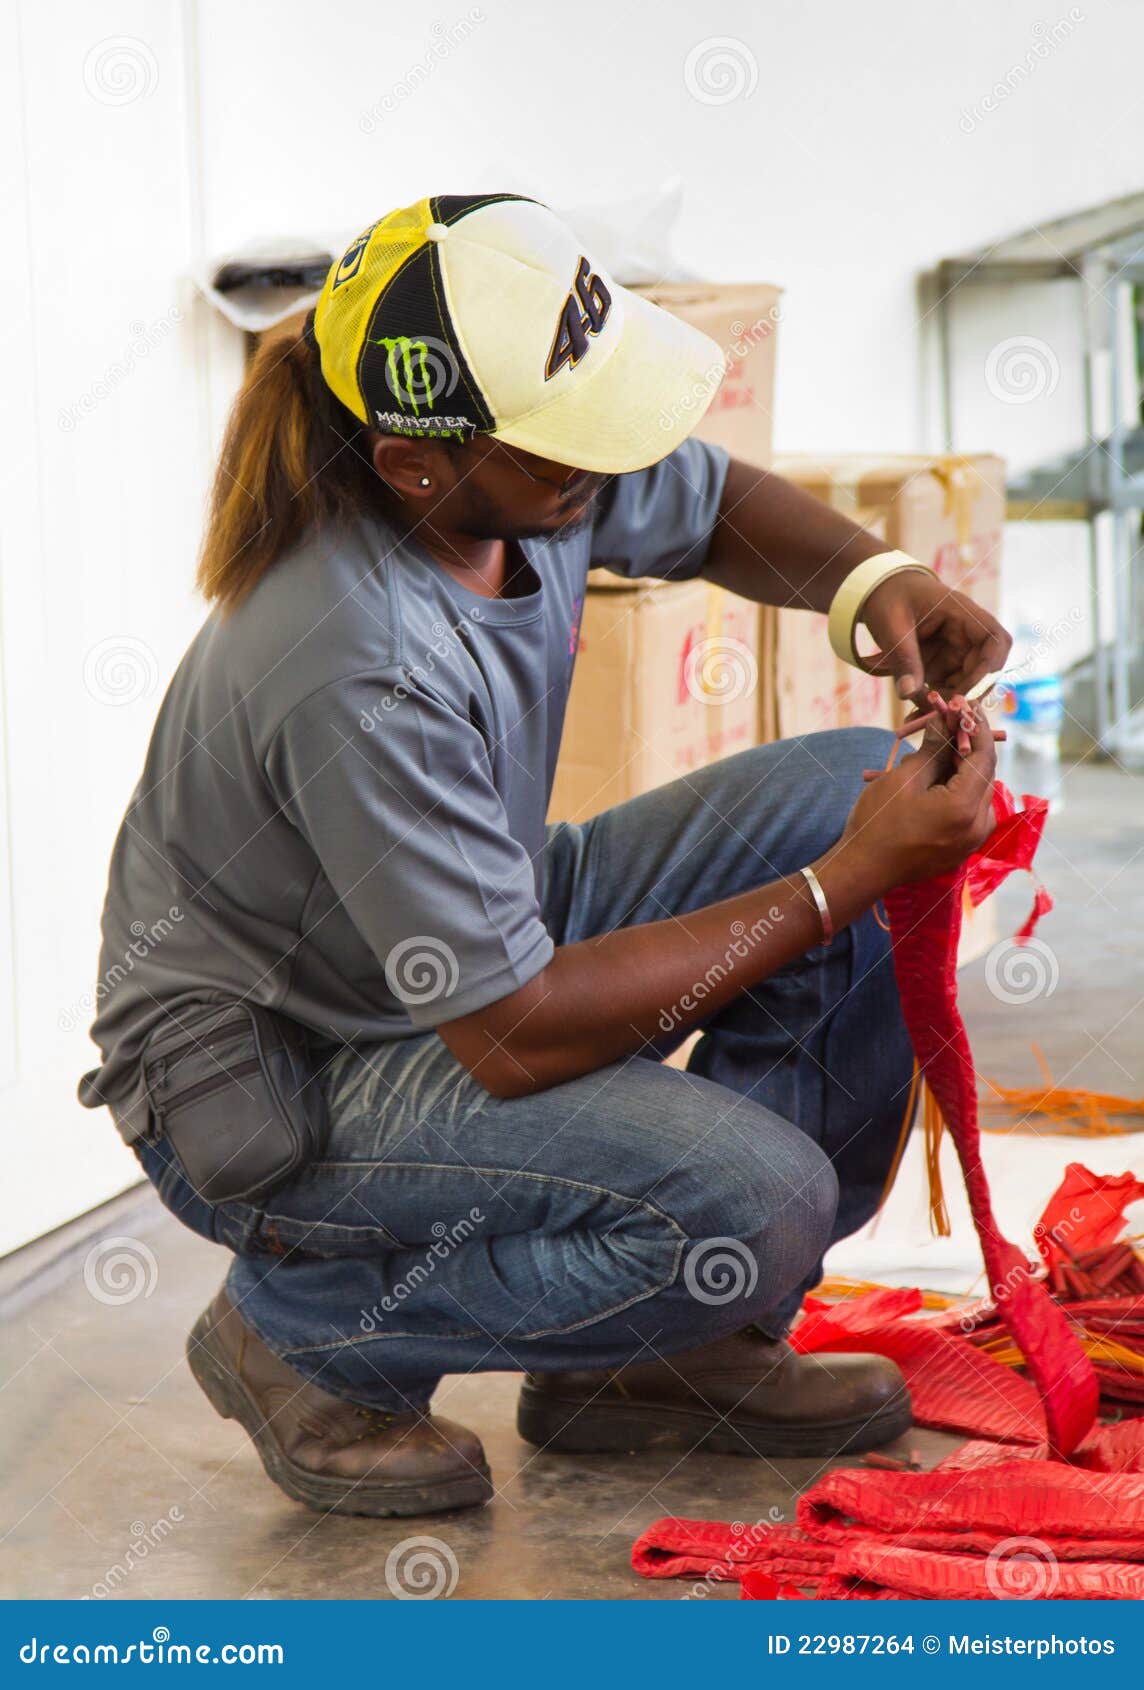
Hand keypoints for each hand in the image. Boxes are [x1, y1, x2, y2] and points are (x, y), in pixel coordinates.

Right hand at [828, 707, 997, 891]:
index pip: (984, 757)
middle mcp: (978, 826)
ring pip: (978, 792)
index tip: (967, 705)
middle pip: (985, 774)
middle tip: (951, 721)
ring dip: (963, 768)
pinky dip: (958, 790)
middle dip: (969, 745)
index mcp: (965, 808)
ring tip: (936, 750)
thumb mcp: (904, 778)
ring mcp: (972, 841)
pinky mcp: (962, 849)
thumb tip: (945, 720)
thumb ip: (933, 748)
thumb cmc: (877, 823)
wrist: (862, 870)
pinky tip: (936, 779)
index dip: (976, 727)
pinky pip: (970, 811)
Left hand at [860, 571, 1010, 703]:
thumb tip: (909, 694)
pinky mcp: (944, 664)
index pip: (996, 641)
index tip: (967, 694)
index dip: (989, 670)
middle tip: (938, 713)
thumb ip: (903, 659)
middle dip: (964, 695)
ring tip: (916, 715)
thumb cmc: (889, 598)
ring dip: (946, 703)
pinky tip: (914, 713)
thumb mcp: (892, 626)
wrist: (880, 591)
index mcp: (962, 614)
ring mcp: (957, 651)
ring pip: (965, 685)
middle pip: (985, 670)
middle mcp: (967, 634)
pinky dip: (934, 702)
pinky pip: (947, 688)